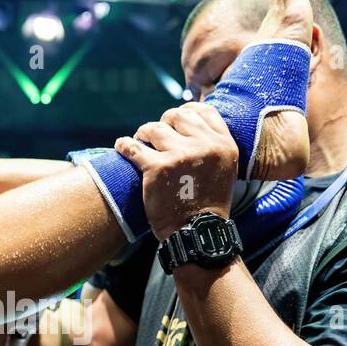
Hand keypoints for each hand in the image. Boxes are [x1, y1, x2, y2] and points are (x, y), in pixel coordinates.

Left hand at [113, 102, 237, 239]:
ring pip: (154, 128)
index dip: (187, 112)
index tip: (175, 120)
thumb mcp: (223, 170)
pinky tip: (121, 147)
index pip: (204, 112)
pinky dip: (125, 146)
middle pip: (177, 116)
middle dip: (163, 123)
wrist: (196, 233)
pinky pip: (134, 147)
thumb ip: (212, 148)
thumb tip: (190, 125)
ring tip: (140, 142)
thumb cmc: (207, 205)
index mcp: (225, 145)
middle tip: (155, 136)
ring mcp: (181, 155)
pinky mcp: (158, 167)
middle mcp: (206, 146)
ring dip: (144, 134)